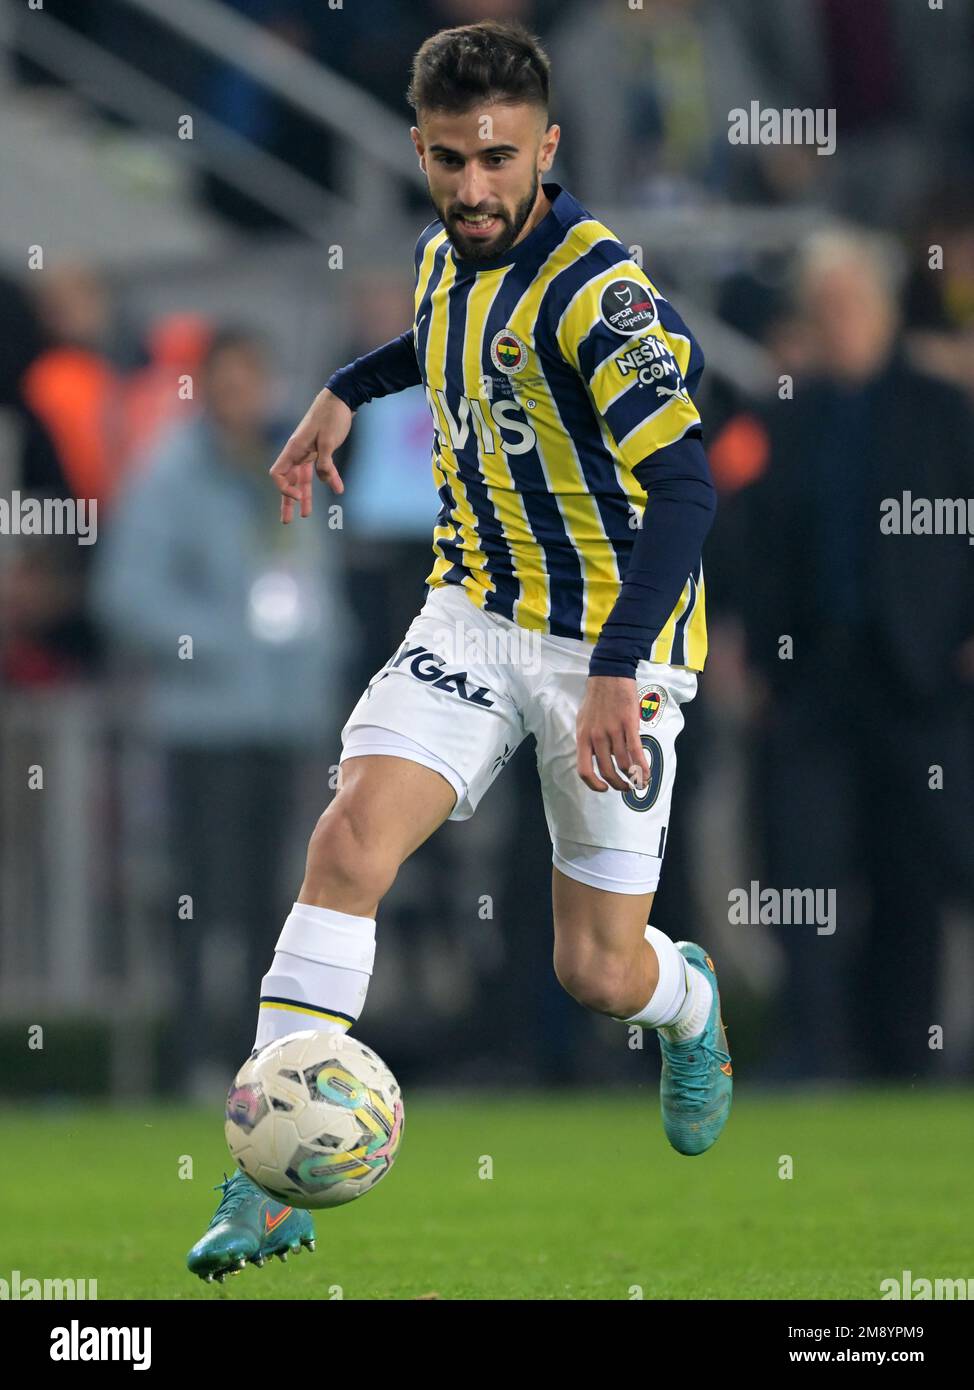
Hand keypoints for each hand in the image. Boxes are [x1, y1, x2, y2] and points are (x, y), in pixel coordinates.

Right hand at [269, 388, 352, 522]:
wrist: (342, 398)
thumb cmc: (331, 415)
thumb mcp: (329, 440)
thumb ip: (325, 462)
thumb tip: (325, 481)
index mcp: (294, 449)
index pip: (278, 474)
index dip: (284, 489)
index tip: (298, 497)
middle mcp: (298, 453)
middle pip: (288, 482)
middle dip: (287, 502)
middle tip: (287, 521)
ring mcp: (308, 453)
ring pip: (303, 479)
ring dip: (305, 496)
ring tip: (306, 514)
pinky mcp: (320, 451)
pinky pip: (321, 470)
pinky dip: (329, 479)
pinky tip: (338, 489)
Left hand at [576, 675, 650, 791]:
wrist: (609, 675)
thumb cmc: (597, 698)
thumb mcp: (584, 720)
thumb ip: (589, 739)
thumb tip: (597, 757)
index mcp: (583, 737)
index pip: (584, 770)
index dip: (594, 784)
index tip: (603, 788)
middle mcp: (596, 737)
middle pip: (606, 770)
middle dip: (618, 784)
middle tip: (625, 788)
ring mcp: (613, 731)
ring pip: (623, 763)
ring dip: (632, 777)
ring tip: (638, 782)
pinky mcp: (629, 725)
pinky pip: (636, 752)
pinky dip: (642, 767)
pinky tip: (646, 774)